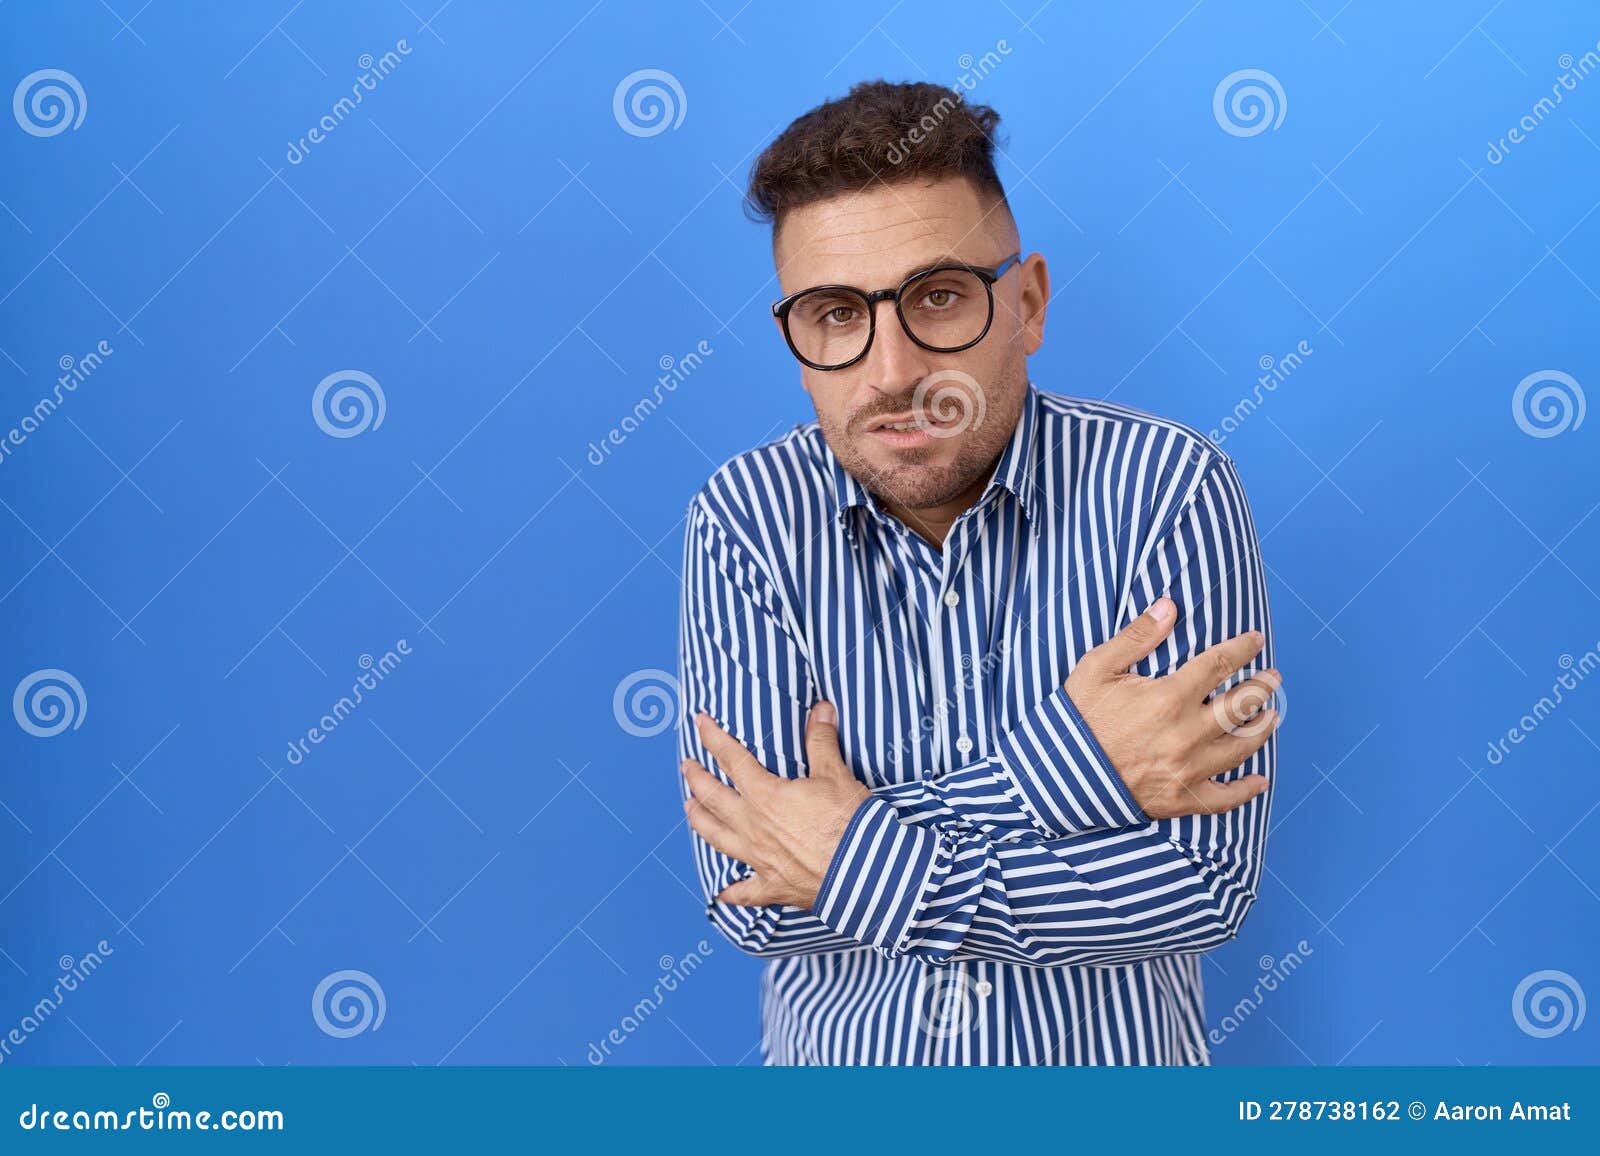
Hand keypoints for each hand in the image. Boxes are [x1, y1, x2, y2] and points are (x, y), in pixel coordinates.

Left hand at [682, 702, 869, 908]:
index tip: (699, 723)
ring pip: (717, 839)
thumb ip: (821, 741)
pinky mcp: (773, 888)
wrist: (864, 873)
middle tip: (686, 766)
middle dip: (696, 779)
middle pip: (713, 799)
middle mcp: (753, 828)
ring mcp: (759, 860)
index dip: (713, 738)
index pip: (731, 759)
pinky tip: (721, 892)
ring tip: (688, 810)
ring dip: (700, 822)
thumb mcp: (836, 774)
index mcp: (765, 796)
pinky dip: (731, 892)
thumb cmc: (850, 823)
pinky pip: (744, 892)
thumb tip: (820, 709)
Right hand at [1064, 597, 1279, 819]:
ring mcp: (1187, 769)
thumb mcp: (1098, 667)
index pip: (1219, 664)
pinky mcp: (1181, 799)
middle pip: (1241, 706)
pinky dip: (1247, 791)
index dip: (1242, 649)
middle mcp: (1186, 733)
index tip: (1255, 639)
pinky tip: (1261, 781)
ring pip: (1242, 748)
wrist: (1055, 776)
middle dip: (1262, 688)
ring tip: (1272, 717)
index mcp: (1169, 697)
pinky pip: (1225, 799)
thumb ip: (1137, 636)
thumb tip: (1169, 606)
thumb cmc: (1076, 717)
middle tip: (1273, 678)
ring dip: (1262, 730)